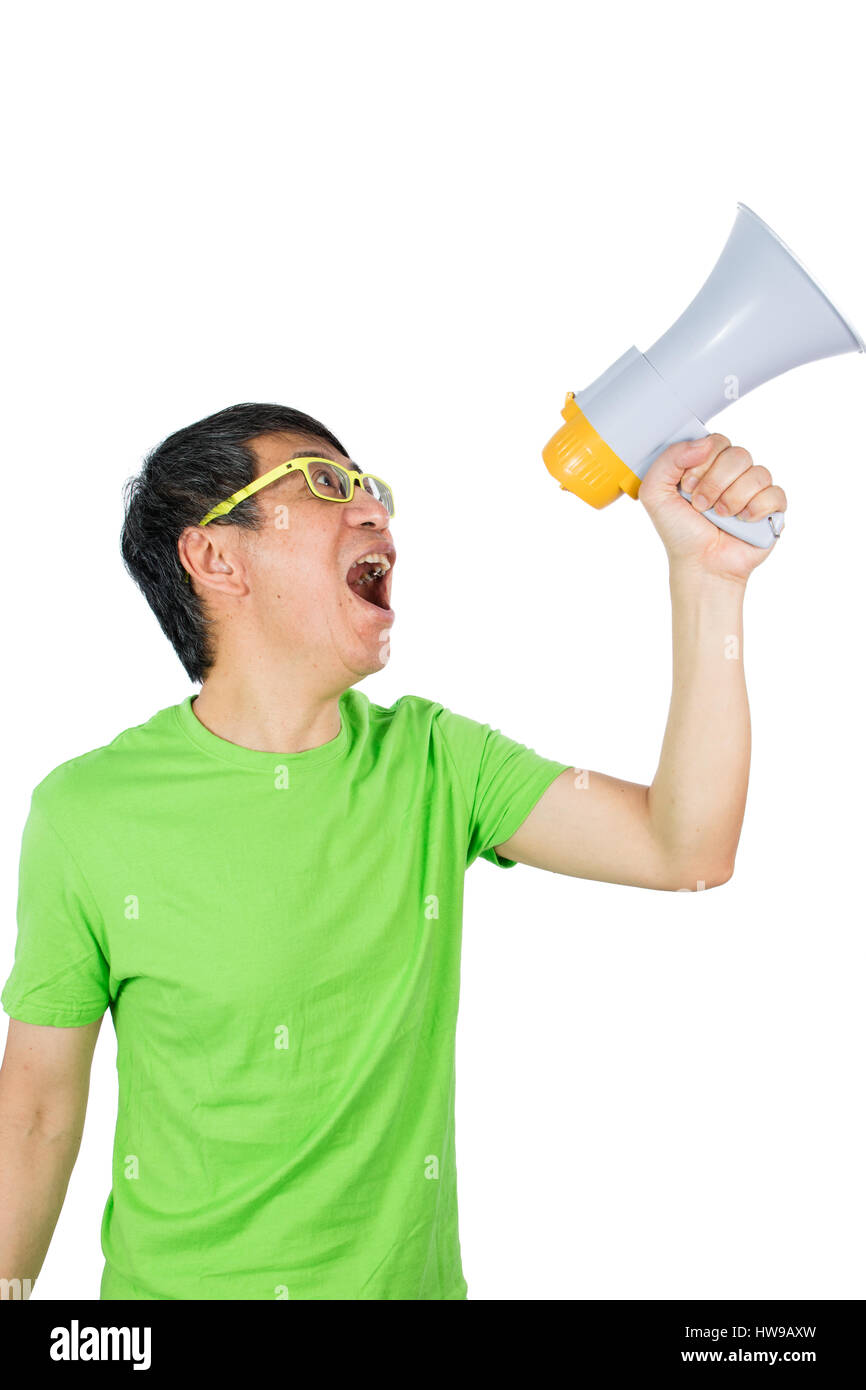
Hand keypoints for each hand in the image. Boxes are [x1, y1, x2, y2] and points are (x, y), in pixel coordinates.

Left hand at [638, 434, 787, 582]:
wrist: (700, 565)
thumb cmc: (680, 532)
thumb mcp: (656, 494)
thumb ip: (668, 460)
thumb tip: (703, 444)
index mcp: (708, 465)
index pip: (716, 441)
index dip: (702, 462)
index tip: (687, 487)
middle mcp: (732, 474)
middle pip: (738, 455)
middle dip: (715, 483)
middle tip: (701, 505)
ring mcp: (753, 490)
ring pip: (758, 473)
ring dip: (733, 498)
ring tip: (720, 516)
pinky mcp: (771, 508)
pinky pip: (775, 493)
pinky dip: (756, 509)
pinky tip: (742, 521)